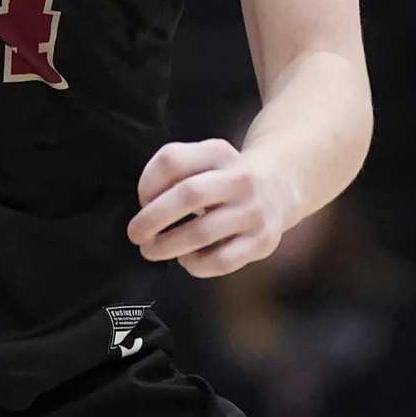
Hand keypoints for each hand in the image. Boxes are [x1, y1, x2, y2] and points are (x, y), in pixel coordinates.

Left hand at [127, 139, 294, 278]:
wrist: (280, 186)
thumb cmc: (225, 177)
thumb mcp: (206, 159)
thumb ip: (176, 174)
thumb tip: (145, 210)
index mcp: (218, 152)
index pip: (171, 160)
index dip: (147, 183)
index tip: (141, 201)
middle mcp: (239, 179)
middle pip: (188, 195)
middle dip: (152, 219)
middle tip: (135, 234)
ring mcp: (253, 211)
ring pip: (202, 233)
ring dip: (168, 246)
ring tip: (152, 251)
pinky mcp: (262, 242)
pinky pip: (221, 260)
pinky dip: (196, 264)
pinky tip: (187, 259)